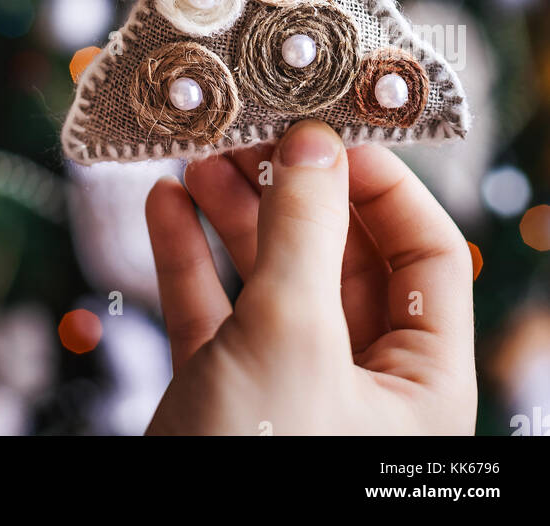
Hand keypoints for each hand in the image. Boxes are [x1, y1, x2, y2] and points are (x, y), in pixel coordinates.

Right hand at [145, 121, 476, 435]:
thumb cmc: (258, 464)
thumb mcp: (290, 337)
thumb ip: (304, 231)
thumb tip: (315, 142)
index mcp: (419, 380)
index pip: (427, 254)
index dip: (381, 184)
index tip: (325, 127)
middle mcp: (362, 382)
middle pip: (341, 254)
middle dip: (293, 189)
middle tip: (249, 131)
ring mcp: (291, 389)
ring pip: (272, 276)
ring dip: (234, 212)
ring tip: (198, 156)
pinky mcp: (226, 399)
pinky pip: (215, 311)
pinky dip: (190, 256)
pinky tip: (164, 207)